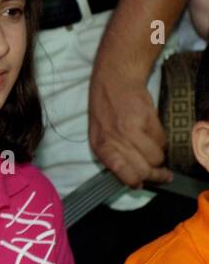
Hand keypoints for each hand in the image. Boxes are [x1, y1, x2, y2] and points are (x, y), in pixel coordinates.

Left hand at [88, 64, 171, 188]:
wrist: (115, 81)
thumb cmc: (105, 109)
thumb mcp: (99, 135)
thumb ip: (113, 155)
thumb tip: (134, 179)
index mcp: (101, 146)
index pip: (123, 173)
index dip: (136, 181)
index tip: (143, 183)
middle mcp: (115, 139)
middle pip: (144, 169)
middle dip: (156, 175)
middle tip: (164, 175)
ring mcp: (131, 129)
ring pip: (156, 157)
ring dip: (159, 156)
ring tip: (153, 148)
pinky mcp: (147, 119)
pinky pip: (162, 141)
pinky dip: (162, 141)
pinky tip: (153, 133)